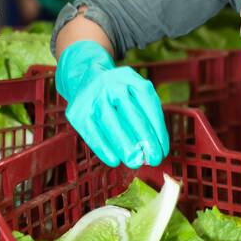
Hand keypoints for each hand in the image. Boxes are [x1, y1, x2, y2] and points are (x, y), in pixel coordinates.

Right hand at [56, 40, 168, 166]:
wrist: (84, 79)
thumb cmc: (117, 94)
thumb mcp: (133, 93)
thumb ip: (146, 115)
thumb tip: (156, 149)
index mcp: (129, 78)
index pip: (148, 103)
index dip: (157, 130)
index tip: (162, 151)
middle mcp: (111, 84)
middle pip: (130, 114)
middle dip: (144, 140)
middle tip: (153, 159)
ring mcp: (92, 97)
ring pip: (111, 123)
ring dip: (125, 146)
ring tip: (135, 162)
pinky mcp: (77, 112)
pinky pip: (92, 133)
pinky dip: (104, 148)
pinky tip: (114, 160)